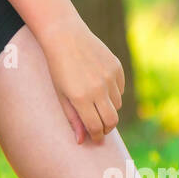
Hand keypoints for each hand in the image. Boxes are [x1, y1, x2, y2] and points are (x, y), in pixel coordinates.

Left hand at [38, 19, 124, 143]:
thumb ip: (73, 118)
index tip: (95, 138)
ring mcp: (109, 77)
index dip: (97, 135)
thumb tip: (82, 141)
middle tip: (100, 128)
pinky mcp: (117, 66)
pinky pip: (120, 89)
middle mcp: (98, 88)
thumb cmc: (58, 68)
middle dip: (107, 128)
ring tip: (95, 102)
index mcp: (81, 98)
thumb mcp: (61, 94)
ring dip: (109, 108)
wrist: (65, 36)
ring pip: (117, 104)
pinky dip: (113, 93)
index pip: (96, 127)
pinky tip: (100, 85)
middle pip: (112, 120)